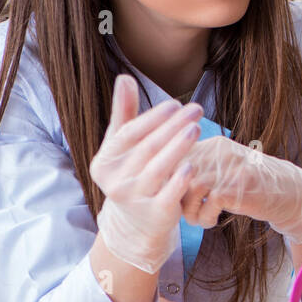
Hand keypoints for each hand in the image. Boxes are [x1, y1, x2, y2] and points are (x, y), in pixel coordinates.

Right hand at [90, 74, 205, 273]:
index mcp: (104, 163)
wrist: (137, 224)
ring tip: (196, 128)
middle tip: (195, 110)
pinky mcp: (155, 215)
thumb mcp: (122, 147)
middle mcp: (115, 182)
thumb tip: (124, 78)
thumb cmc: (132, 174)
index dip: (153, 118)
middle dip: (172, 127)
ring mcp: (134, 201)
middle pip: (147, 149)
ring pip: (158, 170)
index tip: (175, 104)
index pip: (129, 135)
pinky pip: (168, 196)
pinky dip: (180, 180)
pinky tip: (192, 164)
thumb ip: (124, 114)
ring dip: (178, 147)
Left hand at [180, 136, 301, 244]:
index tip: (172, 196)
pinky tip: (212, 222)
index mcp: (213, 145)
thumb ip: (200, 168)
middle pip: (179, 173)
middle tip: (185, 211)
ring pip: (190, 189)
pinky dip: (205, 218)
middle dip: (176, 197)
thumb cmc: (250, 185)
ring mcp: (229, 169)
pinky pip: (208, 204)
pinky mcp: (238, 188)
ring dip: (189, 211)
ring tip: (198, 220)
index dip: (168, 179)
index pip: (176, 156)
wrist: (287, 193)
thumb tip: (164, 180)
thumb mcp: (225, 168)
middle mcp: (219, 152)